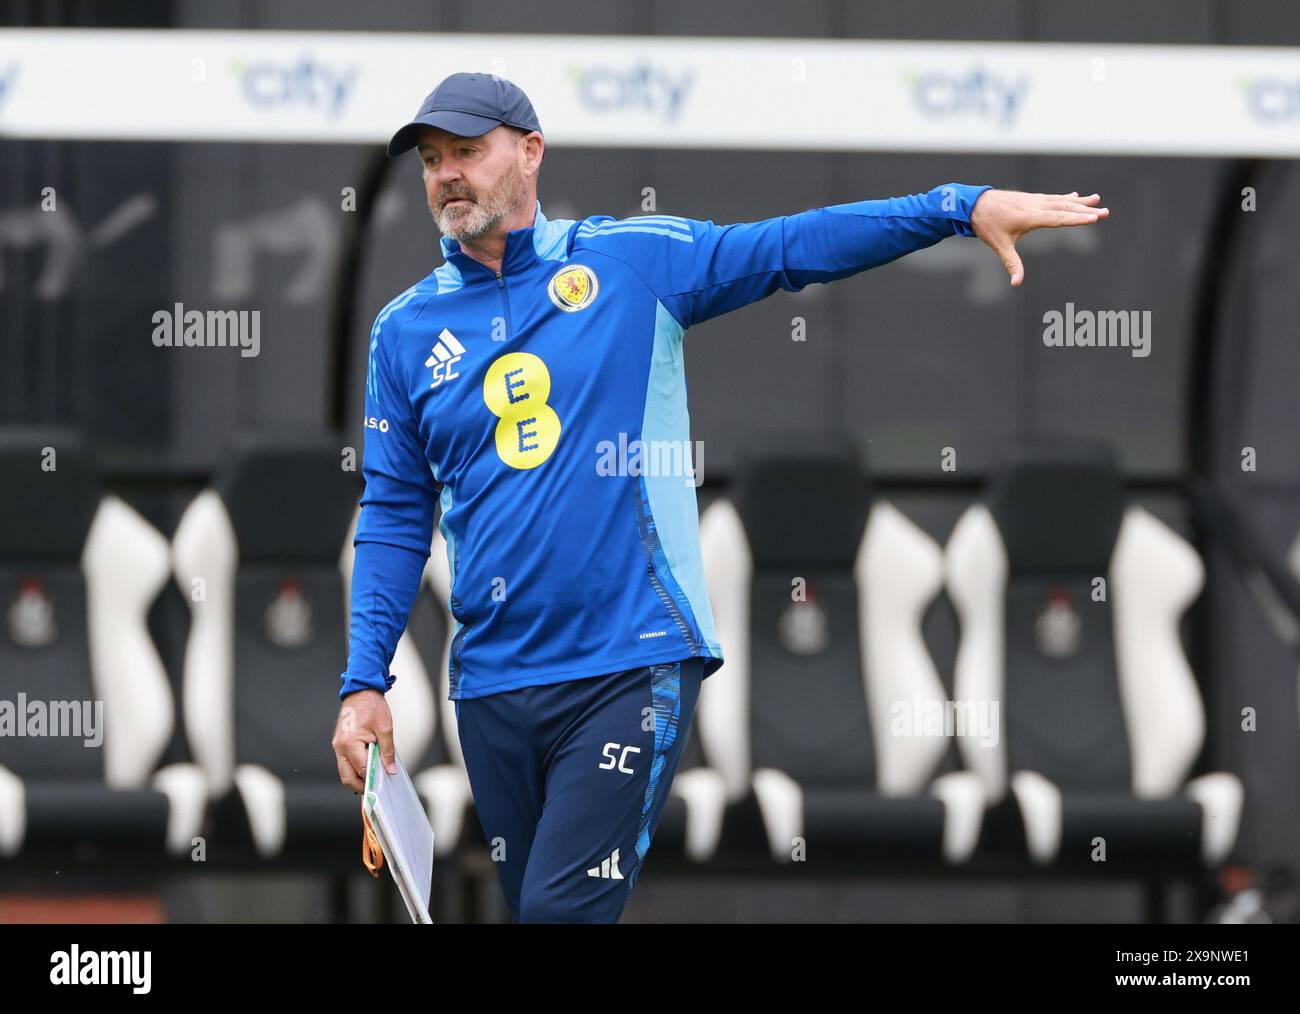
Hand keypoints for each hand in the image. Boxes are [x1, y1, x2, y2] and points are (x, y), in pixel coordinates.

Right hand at [333, 689, 397, 792]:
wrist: (361, 690)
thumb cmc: (373, 706)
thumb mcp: (385, 728)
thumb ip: (387, 751)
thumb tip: (389, 770)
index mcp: (349, 743)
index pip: (361, 770)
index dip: (372, 780)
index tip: (381, 789)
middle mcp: (339, 747)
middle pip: (347, 777)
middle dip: (360, 786)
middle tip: (375, 791)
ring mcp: (337, 746)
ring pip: (345, 771)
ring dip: (358, 777)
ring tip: (374, 779)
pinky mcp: (340, 744)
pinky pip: (346, 762)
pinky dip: (356, 768)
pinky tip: (369, 768)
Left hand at [969, 190, 1108, 286]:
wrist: (974, 204)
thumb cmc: (987, 225)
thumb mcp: (999, 245)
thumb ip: (1012, 264)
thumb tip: (1017, 283)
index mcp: (1030, 217)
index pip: (1058, 218)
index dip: (1076, 218)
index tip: (1093, 217)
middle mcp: (1035, 206)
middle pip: (1064, 207)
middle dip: (1085, 210)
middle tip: (1105, 212)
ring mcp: (1033, 200)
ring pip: (1061, 200)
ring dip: (1080, 201)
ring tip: (1097, 200)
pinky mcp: (1031, 198)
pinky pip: (1053, 197)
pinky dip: (1066, 197)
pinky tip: (1076, 196)